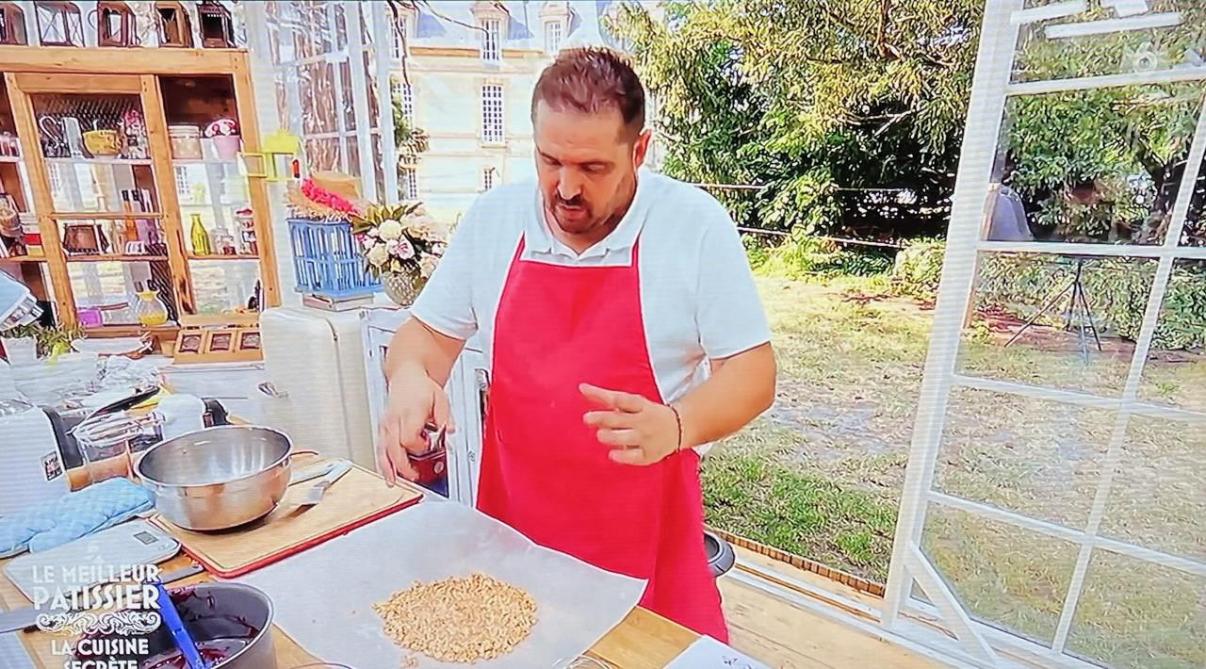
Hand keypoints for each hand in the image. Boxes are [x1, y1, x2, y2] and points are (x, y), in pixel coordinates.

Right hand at [376, 369, 454, 485]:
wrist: (406, 376)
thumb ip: (445, 417)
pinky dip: (383, 463)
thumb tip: (449, 431)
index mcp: (410, 412)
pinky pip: (380, 449)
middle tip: (415, 476)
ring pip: (383, 450)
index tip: (428, 446)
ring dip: (389, 468)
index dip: (419, 447)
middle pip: (394, 448)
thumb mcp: (441, 399)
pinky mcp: (382, 428)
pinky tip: (387, 474)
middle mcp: (394, 420)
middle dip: (403, 465)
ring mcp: (386, 425)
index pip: (409, 437)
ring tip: (394, 482)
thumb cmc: (422, 387)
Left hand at [580, 383, 680, 465]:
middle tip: (587, 418)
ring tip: (600, 435)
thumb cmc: (646, 413)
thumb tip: (582, 388)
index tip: (584, 391)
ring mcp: (647, 438)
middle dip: (604, 418)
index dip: (602, 395)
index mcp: (640, 405)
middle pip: (621, 419)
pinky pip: (636, 456)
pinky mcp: (650, 454)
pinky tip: (613, 455)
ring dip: (613, 436)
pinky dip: (625, 456)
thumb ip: (607, 397)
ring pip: (629, 437)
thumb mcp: (631, 402)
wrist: (680, 427)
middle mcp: (644, 420)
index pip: (621, 399)